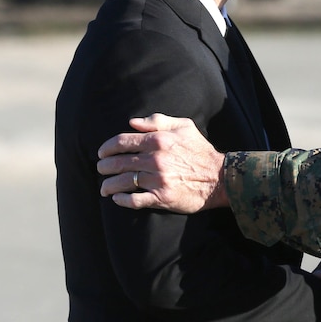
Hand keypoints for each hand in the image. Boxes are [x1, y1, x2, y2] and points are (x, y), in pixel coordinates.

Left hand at [96, 113, 228, 212]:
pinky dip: (122, 200)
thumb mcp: (184, 127)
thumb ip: (157, 121)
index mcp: (159, 140)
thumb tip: (132, 122)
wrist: (220, 178)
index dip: (107, 148)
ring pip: (122, 182)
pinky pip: (134, 200)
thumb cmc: (201, 151)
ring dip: (108, 185)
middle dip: (104, 167)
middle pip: (119, 163)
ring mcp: (158, 180)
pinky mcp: (161, 198)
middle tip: (101, 169)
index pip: (122, 142)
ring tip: (104, 188)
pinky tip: (117, 199)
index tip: (101, 153)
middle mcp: (155, 160)